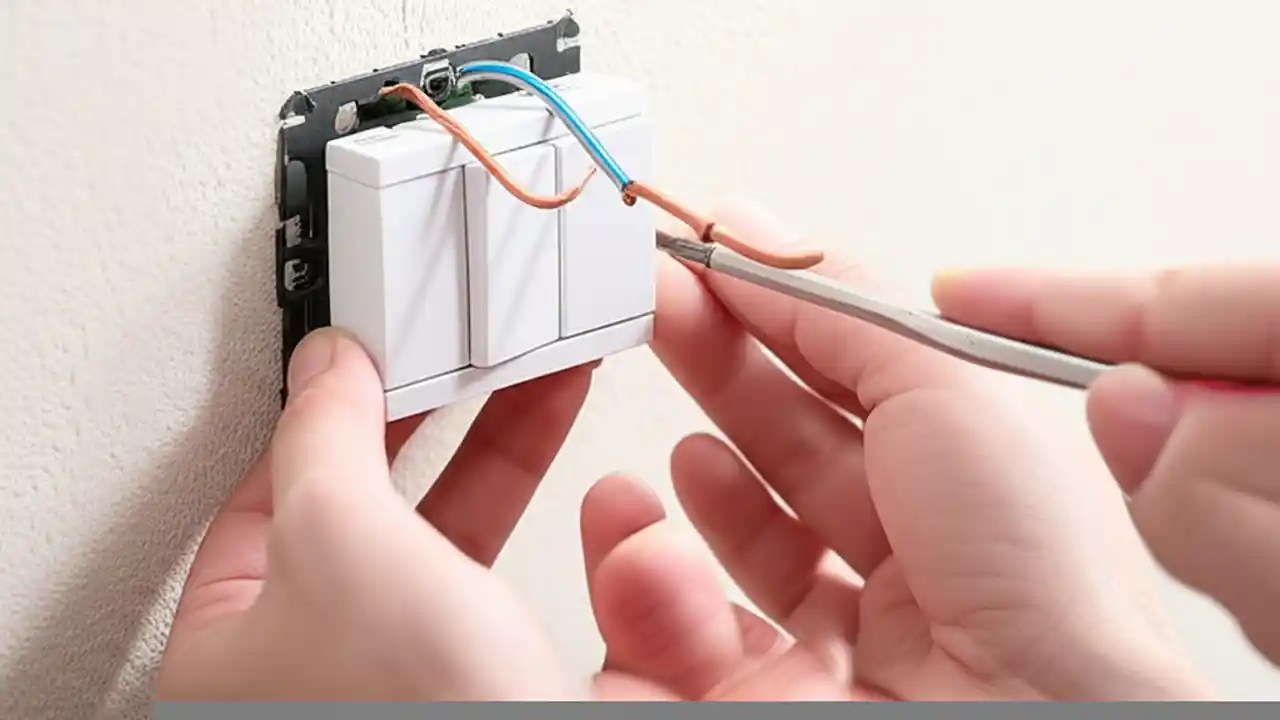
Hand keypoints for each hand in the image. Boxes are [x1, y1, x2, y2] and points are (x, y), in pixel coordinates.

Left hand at [156, 329, 594, 699]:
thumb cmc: (413, 713)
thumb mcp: (340, 537)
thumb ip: (324, 436)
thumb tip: (324, 365)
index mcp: (235, 652)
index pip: (261, 498)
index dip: (324, 415)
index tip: (379, 357)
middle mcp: (319, 680)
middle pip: (372, 514)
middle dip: (438, 423)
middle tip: (475, 358)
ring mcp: (415, 691)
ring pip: (455, 547)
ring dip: (506, 459)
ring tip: (549, 386)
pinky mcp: (499, 695)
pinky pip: (518, 588)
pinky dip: (557, 532)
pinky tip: (590, 499)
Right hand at [577, 199, 1211, 699]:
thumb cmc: (1032, 573)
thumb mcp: (944, 388)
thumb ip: (839, 309)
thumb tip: (753, 228)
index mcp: (972, 478)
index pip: (861, 375)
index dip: (780, 308)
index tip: (706, 252)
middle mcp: (921, 550)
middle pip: (802, 438)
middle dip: (722, 352)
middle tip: (654, 291)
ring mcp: (861, 625)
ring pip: (761, 527)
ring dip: (703, 440)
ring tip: (661, 371)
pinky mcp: (798, 688)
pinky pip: (721, 617)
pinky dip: (682, 549)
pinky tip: (669, 486)